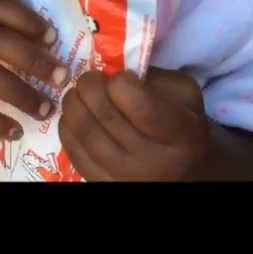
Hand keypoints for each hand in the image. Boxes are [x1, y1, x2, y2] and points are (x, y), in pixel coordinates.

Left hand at [58, 67, 212, 180]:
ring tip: (79, 94)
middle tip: (91, 78)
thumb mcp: (185, 97)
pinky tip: (75, 116)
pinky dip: (67, 127)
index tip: (120, 76)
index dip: (120, 81)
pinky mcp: (102, 184)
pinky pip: (73, 152)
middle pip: (105, 115)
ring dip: (73, 103)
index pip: (138, 104)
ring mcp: (124, 178)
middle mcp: (152, 162)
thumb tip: (114, 69)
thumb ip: (155, 78)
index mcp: (179, 135)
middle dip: (89, 86)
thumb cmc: (184, 127)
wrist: (185, 174)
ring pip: (83, 132)